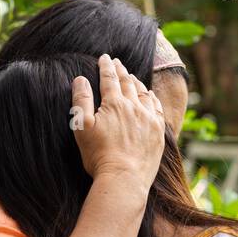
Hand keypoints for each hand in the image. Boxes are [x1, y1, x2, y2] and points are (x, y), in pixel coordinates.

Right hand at [71, 54, 165, 191]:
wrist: (124, 178)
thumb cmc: (99, 156)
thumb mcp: (82, 128)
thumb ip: (81, 101)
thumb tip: (79, 79)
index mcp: (113, 104)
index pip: (109, 78)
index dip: (106, 66)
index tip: (104, 58)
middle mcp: (134, 107)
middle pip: (127, 82)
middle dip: (121, 70)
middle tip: (117, 62)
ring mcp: (149, 119)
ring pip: (143, 93)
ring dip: (136, 82)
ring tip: (132, 77)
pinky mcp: (158, 132)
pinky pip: (157, 108)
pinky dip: (152, 98)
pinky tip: (150, 96)